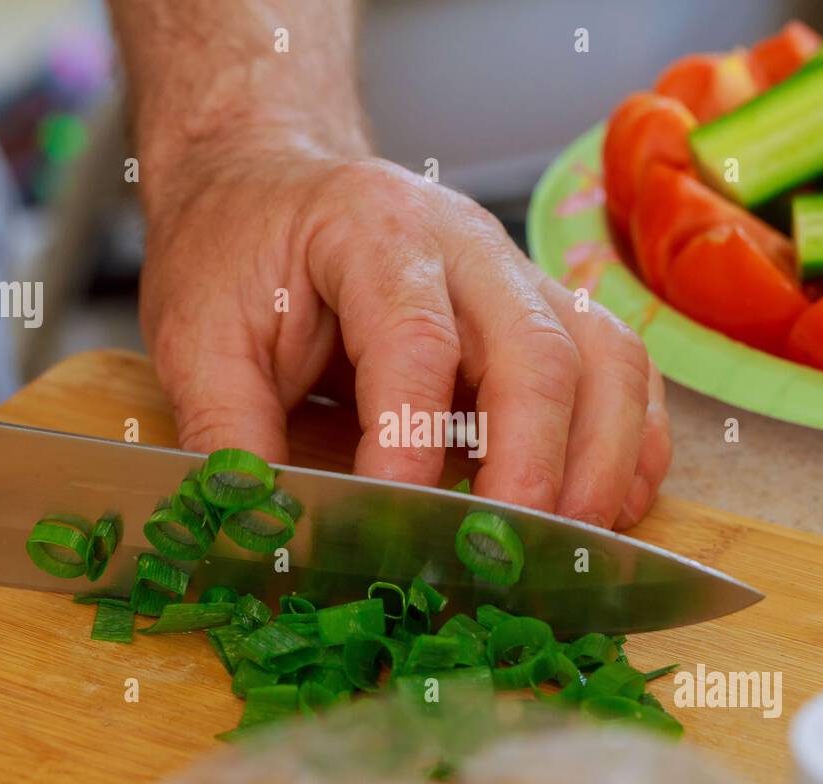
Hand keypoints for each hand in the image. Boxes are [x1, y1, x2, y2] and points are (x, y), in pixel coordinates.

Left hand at [139, 143, 670, 529]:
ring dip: (597, 466)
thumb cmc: (237, 254)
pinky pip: (624, 373)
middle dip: (532, 469)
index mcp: (372, 231)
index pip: (416, 343)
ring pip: (606, 360)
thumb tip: (265, 541)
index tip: (390, 532)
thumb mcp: (196, 337)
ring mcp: (521, 274)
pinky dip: (627, 447)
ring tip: (559, 548)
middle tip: (499, 560)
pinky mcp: (548, 311)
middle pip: (541, 350)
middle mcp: (466, 243)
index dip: (411, 449)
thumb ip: (227, 436)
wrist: (272, 184)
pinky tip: (599, 507)